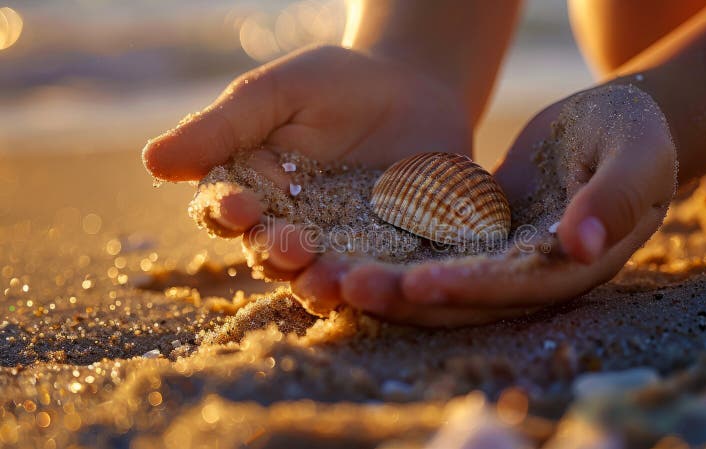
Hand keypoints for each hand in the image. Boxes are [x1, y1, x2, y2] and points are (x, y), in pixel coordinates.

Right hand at [143, 45, 471, 272]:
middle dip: (276, 253)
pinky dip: (372, 284)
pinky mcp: (384, 254)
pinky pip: (374, 276)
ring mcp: (337, 245)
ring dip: (318, 283)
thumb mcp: (277, 92)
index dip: (227, 212)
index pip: (225, 209)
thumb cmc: (335, 83)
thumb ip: (223, 127)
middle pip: (269, 251)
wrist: (414, 85)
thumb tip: (152, 160)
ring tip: (327, 281)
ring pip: (317, 275)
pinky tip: (377, 284)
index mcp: (251, 187)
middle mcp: (287, 225)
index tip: (239, 207)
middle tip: (291, 249)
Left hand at [336, 84, 676, 325]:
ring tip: (332, 275)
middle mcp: (532, 275)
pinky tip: (346, 250)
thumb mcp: (636, 157)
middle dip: (408, 296)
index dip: (467, 288)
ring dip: (388, 283)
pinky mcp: (478, 235)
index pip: (515, 287)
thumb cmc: (636, 134)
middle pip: (465, 297)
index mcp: (573, 266)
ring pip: (439, 280)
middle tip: (348, 286)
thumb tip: (581, 246)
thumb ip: (614, 198)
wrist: (613, 125)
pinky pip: (430, 249)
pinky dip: (391, 254)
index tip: (417, 283)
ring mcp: (503, 258)